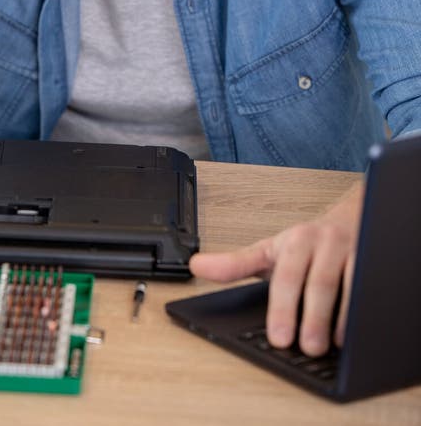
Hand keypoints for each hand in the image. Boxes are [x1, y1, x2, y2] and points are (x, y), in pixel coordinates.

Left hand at [190, 182, 363, 356]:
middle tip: (299, 346)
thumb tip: (196, 266)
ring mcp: (348, 249)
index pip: (283, 275)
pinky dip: (359, 311)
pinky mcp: (370, 258)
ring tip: (324, 345)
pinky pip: (367, 284)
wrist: (348, 220)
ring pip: (343, 282)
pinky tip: (350, 332)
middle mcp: (320, 242)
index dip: (279, 307)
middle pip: (314, 281)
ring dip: (334, 317)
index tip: (277, 337)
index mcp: (292, 241)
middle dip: (307, 316)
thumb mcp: (268, 251)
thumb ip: (234, 264)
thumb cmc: (306, 245)